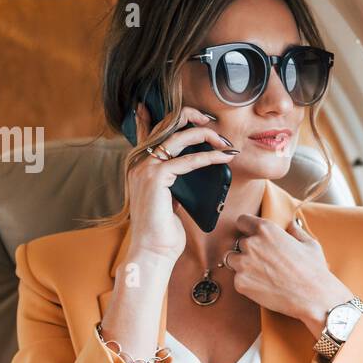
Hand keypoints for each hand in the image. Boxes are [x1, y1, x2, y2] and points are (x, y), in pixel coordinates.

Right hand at [125, 103, 238, 263]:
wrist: (153, 251)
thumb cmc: (163, 229)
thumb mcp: (167, 197)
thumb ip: (172, 178)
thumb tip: (190, 166)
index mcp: (137, 163)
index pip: (148, 127)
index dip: (168, 112)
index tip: (194, 112)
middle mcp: (137, 160)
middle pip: (167, 123)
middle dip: (194, 118)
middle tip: (215, 126)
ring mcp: (144, 167)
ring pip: (179, 136)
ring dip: (206, 136)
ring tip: (225, 143)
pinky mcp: (156, 177)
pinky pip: (188, 160)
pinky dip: (209, 157)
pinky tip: (223, 157)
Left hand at [225, 212, 353, 333]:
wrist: (313, 297)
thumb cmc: (313, 270)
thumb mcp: (309, 244)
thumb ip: (296, 231)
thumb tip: (291, 225)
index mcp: (266, 230)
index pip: (242, 221)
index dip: (247, 228)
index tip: (250, 235)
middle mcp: (251, 244)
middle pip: (239, 242)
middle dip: (248, 250)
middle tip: (264, 261)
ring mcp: (243, 264)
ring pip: (233, 259)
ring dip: (242, 265)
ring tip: (261, 274)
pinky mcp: (240, 283)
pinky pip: (237, 279)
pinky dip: (246, 282)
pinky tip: (263, 286)